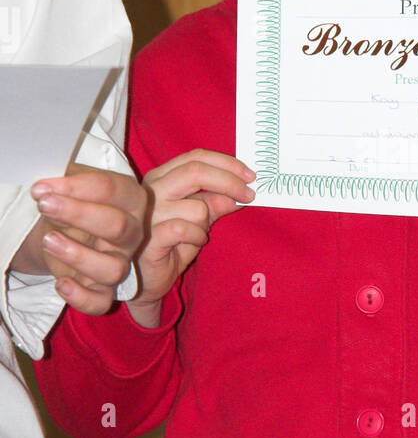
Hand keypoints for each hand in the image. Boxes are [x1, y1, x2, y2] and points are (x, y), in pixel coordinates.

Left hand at [22, 161, 147, 315]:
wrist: (69, 232)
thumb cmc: (75, 204)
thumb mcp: (72, 189)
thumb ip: (65, 186)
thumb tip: (46, 190)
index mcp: (131, 200)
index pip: (112, 190)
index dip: (76, 187)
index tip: (42, 187)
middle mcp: (133, 234)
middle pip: (117, 226)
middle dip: (79, 214)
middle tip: (44, 205)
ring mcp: (121, 263)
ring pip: (112, 268)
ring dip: (78, 255)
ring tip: (49, 240)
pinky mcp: (105, 290)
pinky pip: (101, 302)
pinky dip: (81, 297)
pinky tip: (61, 283)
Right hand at [128, 150, 255, 313]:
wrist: (147, 279)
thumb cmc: (172, 245)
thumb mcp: (198, 220)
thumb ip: (215, 202)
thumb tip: (241, 191)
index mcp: (161, 178)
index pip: (195, 157)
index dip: (226, 163)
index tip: (250, 175)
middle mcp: (151, 190)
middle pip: (196, 171)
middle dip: (229, 181)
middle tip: (250, 195)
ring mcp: (148, 213)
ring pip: (196, 206)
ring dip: (208, 222)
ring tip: (199, 234)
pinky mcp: (150, 237)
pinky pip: (185, 229)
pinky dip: (197, 237)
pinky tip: (193, 243)